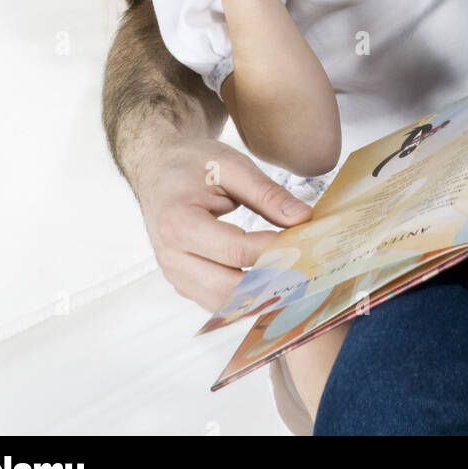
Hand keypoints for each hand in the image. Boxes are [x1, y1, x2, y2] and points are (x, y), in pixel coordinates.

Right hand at [136, 134, 312, 312]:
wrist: (160, 168)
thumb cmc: (194, 163)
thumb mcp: (232, 165)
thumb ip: (268, 194)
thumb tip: (303, 219)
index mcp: (178, 223)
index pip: (235, 250)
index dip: (274, 250)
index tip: (306, 242)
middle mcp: (171, 257)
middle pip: (229, 288)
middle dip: (272, 282)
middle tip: (308, 269)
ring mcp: (174, 275)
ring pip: (224, 304)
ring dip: (261, 297)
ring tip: (296, 279)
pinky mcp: (183, 283)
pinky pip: (217, 303)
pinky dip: (247, 299)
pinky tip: (274, 284)